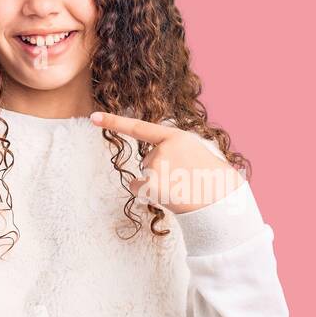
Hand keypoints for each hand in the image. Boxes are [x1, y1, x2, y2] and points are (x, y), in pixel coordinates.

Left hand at [89, 111, 243, 213]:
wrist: (221, 199)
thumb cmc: (211, 179)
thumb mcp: (196, 153)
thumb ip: (172, 150)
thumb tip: (148, 165)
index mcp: (177, 137)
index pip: (140, 128)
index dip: (115, 122)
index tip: (94, 117)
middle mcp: (163, 148)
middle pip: (148, 160)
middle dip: (162, 171)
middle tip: (185, 180)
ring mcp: (157, 165)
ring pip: (145, 175)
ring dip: (159, 183)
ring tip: (182, 187)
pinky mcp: (152, 184)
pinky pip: (137, 188)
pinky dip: (147, 193)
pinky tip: (167, 195)